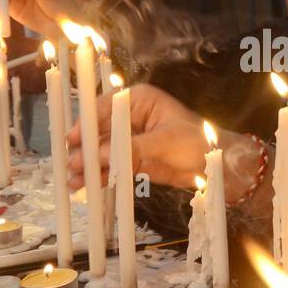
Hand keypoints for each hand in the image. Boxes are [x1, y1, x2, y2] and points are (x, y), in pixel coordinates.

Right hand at [66, 83, 208, 192]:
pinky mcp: (131, 160)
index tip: (72, 138)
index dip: (87, 122)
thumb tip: (100, 154)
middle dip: (84, 148)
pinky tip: (87, 187)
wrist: (216, 167)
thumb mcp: (166, 141)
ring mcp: (129, 140)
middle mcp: (129, 118)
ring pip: (101, 151)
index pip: (106, 107)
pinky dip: (100, 176)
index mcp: (138, 101)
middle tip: (71, 165)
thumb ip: (132, 148)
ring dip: (88, 166)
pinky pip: (111, 167)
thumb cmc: (197, 141)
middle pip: (98, 131)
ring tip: (75, 182)